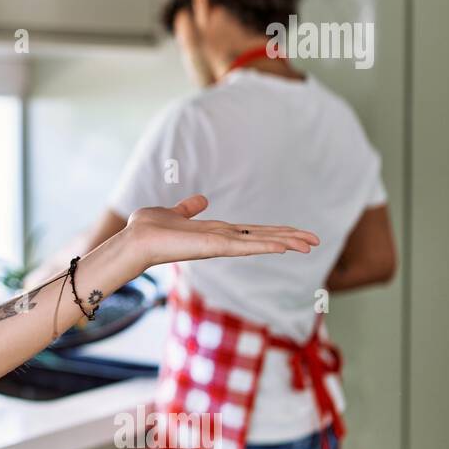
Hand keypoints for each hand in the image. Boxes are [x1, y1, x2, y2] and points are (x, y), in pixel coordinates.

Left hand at [122, 194, 319, 272]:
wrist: (133, 240)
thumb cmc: (147, 229)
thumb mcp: (173, 213)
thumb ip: (188, 209)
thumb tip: (201, 200)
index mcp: (214, 232)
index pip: (251, 232)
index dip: (273, 232)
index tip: (294, 233)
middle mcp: (221, 239)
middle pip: (261, 237)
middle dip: (288, 238)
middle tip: (315, 241)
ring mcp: (218, 245)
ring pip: (258, 242)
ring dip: (285, 242)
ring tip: (310, 244)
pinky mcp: (212, 247)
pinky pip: (243, 246)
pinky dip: (264, 246)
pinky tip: (284, 247)